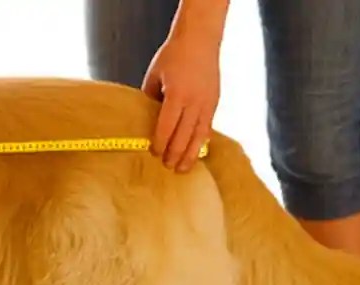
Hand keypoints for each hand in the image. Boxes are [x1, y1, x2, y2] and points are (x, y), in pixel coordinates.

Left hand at [142, 28, 220, 172]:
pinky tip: (195, 153)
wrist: (200, 39)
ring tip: (182, 169)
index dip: (160, 143)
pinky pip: (207, 128)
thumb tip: (145, 122)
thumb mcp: (154, 76)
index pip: (167, 127)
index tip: (154, 153)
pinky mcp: (214, 103)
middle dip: (175, 154)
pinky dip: (200, 142)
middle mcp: (195, 102)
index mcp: (177, 95)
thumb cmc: (172, 56)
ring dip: (190, 154)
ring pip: (199, 136)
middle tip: (166, 167)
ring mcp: (208, 103)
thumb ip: (150, 99)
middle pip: (184, 136)